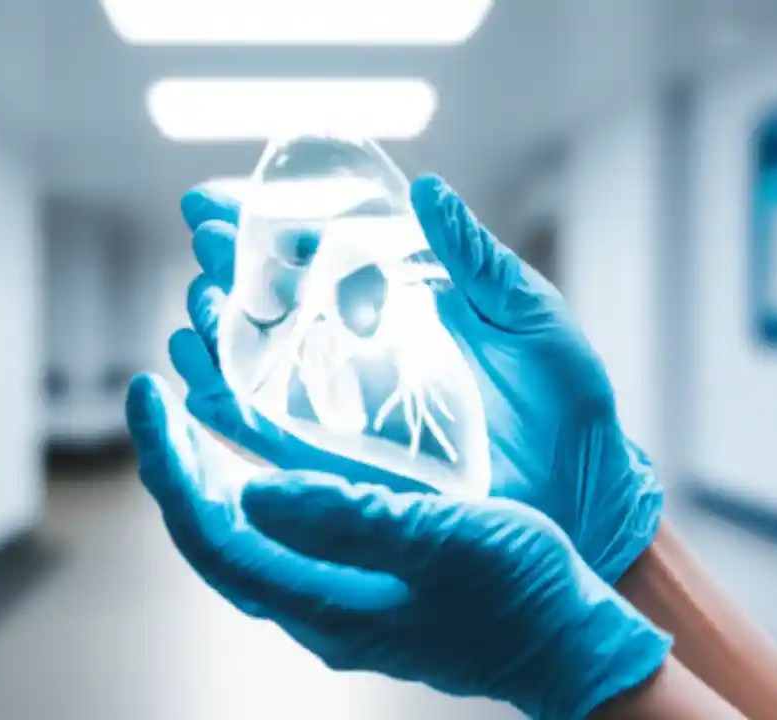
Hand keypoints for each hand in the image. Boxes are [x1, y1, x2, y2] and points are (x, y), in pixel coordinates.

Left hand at [126, 374, 670, 717]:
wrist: (576, 644)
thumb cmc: (524, 593)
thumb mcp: (443, 537)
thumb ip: (349, 516)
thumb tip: (251, 491)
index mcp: (326, 603)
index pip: (210, 533)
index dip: (168, 462)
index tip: (148, 392)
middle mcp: (315, 608)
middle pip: (211, 535)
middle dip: (173, 462)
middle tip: (154, 391)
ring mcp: (335, 599)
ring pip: (241, 534)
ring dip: (208, 468)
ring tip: (189, 404)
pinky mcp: (359, 584)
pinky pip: (280, 532)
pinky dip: (252, 480)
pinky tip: (260, 445)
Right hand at [172, 174, 661, 582]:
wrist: (580, 492)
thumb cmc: (565, 401)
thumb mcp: (529, 317)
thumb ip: (478, 261)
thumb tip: (428, 190)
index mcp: (404, 293)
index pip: (322, 243)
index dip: (265, 218)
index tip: (215, 201)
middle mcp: (364, 340)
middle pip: (279, 293)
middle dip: (232, 262)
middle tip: (206, 242)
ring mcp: (347, 398)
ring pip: (260, 356)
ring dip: (220, 327)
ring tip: (198, 303)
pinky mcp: (340, 456)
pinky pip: (266, 426)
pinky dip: (224, 399)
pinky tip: (196, 374)